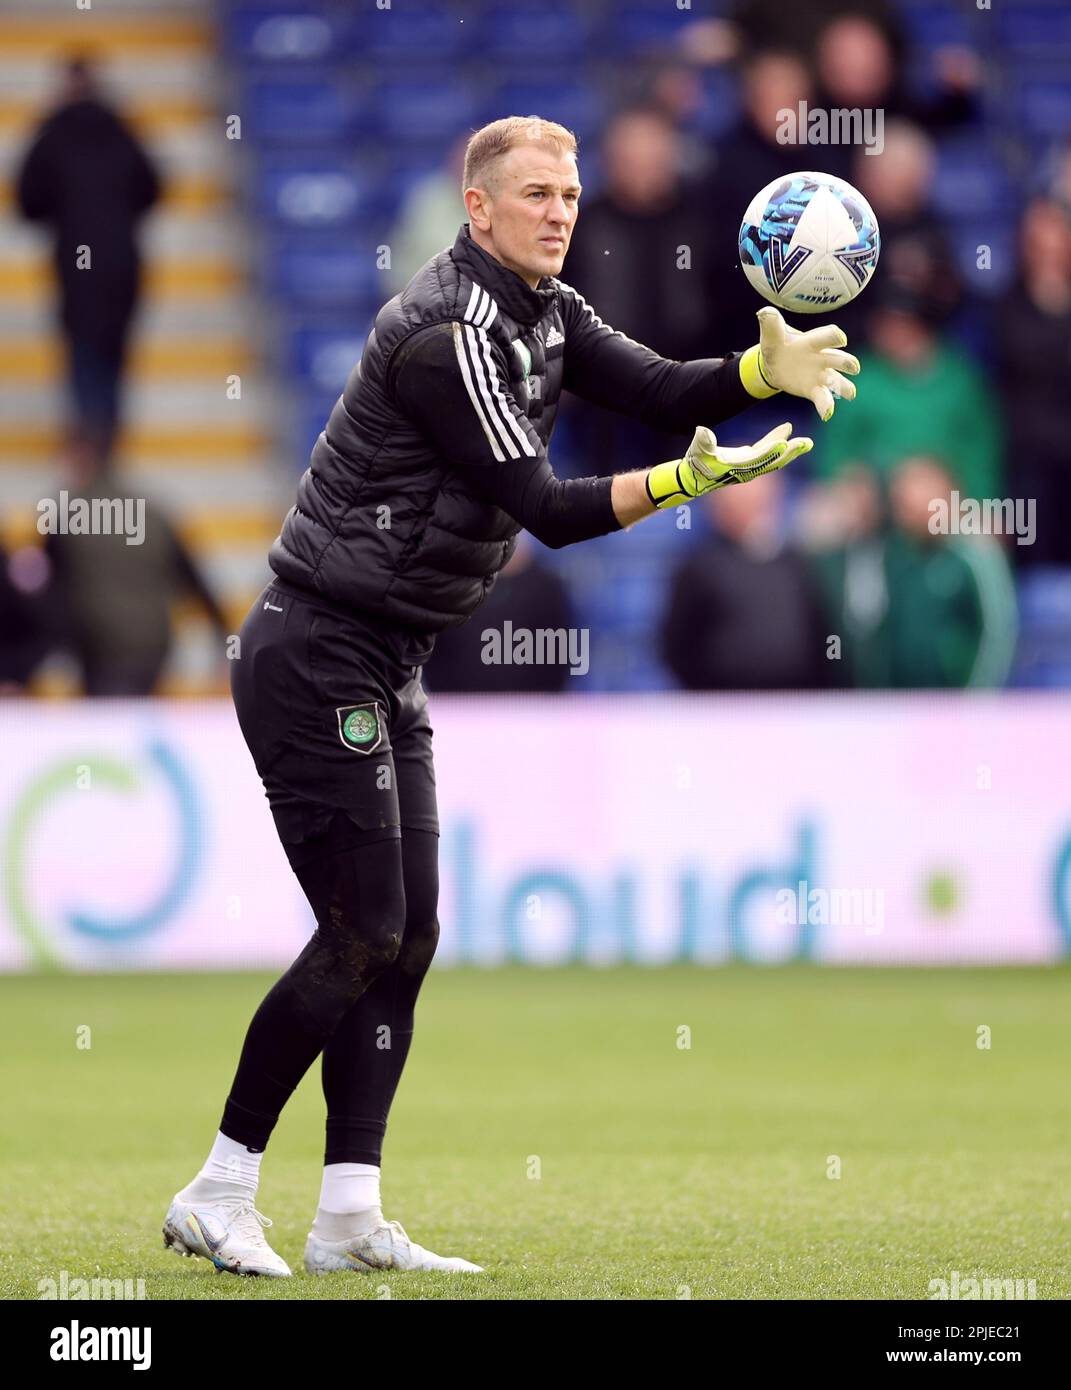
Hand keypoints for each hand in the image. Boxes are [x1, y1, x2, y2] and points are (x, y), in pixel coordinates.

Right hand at [646, 423, 812, 507]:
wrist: (693, 477)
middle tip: (807, 443)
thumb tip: (702, 431)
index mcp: (738, 467)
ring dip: (790, 449)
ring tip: (806, 440)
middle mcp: (747, 469)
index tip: (785, 443)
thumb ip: (702, 442)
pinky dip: (776, 441)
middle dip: (791, 452)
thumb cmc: (695, 465)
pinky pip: (767, 450)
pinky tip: (786, 430)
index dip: (771, 451)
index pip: (758, 458)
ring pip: (774, 457)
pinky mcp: (748, 460)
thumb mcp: (697, 452)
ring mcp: (749, 465)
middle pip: (774, 461)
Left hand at [740, 306, 860, 420]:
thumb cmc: (777, 345)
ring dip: (844, 387)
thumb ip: (771, 325)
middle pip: (840, 359)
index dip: (835, 337)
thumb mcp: (771, 335)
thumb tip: (765, 313)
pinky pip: (824, 399)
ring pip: (838, 381)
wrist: (774, 363)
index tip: (841, 340)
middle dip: (847, 363)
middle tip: (853, 368)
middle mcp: (822, 357)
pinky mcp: (815, 390)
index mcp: (813, 341)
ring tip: (849, 394)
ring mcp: (821, 375)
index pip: (828, 336)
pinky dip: (826, 407)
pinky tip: (826, 415)